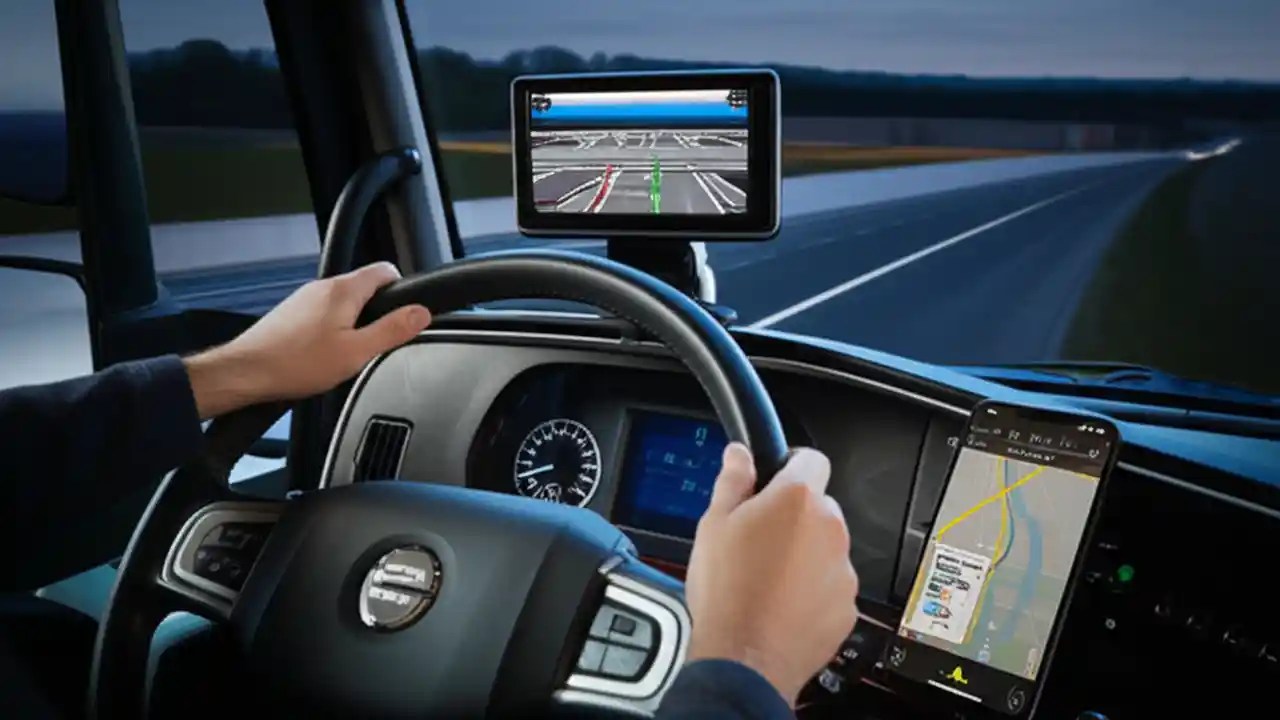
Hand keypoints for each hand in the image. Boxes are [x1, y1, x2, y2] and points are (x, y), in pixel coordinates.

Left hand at [184, 262, 430, 418]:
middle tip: (376, 343)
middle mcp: (323, 287)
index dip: (402, 289)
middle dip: (378, 312)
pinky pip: (324, 314)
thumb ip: (392, 330)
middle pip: (365, 288)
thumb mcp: (356, 352)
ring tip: (349, 353)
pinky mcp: (292, 314)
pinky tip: (325, 356)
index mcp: (343, 290)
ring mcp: (305, 299)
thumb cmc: (296, 363)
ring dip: (354, 323)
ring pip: (344, 302)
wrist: (247, 372)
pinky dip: (332, 330)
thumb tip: (421, 313)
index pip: (385, 270)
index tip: (405, 313)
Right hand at [684, 443, 858, 705]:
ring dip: (804, 555)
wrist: (744, 658)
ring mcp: (842, 569)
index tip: (774, 481)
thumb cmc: (727, 592)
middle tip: (759, 538)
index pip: (812, 459)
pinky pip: (831, 585)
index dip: (790, 466)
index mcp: (797, 499)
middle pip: (819, 506)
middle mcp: (829, 528)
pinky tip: (781, 603)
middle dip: (794, 517)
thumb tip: (740, 455)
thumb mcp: (713, 525)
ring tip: (766, 578)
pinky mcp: (847, 605)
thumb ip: (732, 481)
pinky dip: (812, 590)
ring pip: (825, 548)